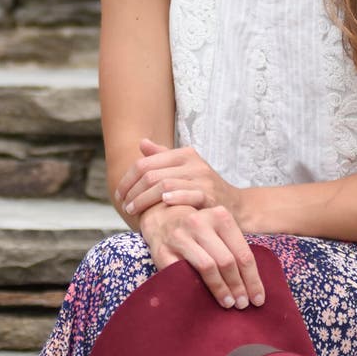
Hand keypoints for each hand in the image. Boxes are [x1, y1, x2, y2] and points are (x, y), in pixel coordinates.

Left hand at [115, 139, 239, 218]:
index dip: (128, 179)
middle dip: (133, 192)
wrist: (237, 206)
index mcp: (184, 154)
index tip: (120, 194)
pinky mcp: (211, 196)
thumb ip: (163, 157)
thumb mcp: (186, 169)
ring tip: (133, 212)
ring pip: (164, 185)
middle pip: (151, 174)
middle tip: (125, 206)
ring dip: (144, 200)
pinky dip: (172, 198)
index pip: (146, 162)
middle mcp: (193, 163)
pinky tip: (161, 205)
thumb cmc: (206, 188)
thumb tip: (142, 143)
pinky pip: (188, 195)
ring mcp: (202, 179)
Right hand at [140, 202, 264, 309]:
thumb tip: (253, 286)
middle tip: (243, 304)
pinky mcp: (163, 251)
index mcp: (220, 216)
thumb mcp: (219, 230)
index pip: (243, 253)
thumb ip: (234, 249)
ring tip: (229, 303)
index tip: (258, 299)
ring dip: (220, 289)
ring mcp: (180, 236)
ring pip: (207, 267)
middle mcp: (200, 222)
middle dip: (238, 286)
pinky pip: (183, 275)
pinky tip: (204, 299)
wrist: (163, 220)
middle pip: (227, 261)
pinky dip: (196, 289)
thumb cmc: (200, 230)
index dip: (252, 279)